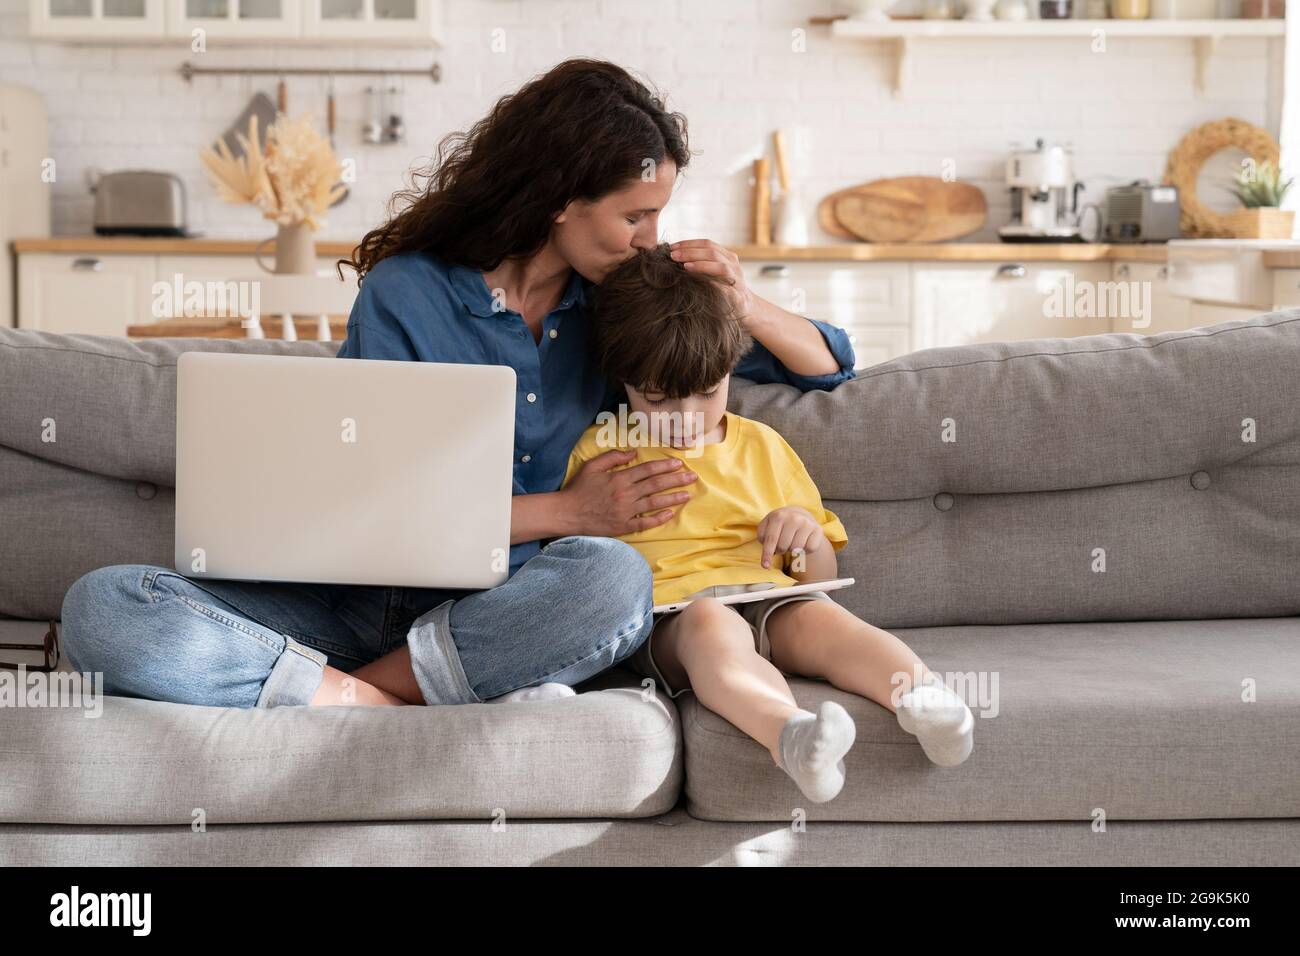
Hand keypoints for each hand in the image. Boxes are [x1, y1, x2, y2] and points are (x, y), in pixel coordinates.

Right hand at [562, 449, 697, 535]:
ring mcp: (625, 511)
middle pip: (656, 485)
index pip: (648, 470)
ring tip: (687, 494)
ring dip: (673, 498)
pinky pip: (645, 523)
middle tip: (692, 477)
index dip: (665, 466)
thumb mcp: (592, 466)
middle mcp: (625, 494)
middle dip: (676, 480)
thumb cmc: (578, 489)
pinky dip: (658, 519)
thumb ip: (612, 457)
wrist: (567, 513)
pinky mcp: (623, 526)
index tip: (678, 463)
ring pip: (654, 503)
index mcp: (619, 478)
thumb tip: (633, 452)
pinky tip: (670, 514)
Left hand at [669, 239, 756, 328]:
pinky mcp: (738, 297)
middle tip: (673, 256)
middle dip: (690, 252)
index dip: (689, 243)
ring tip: (685, 266)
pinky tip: (703, 284)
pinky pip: (727, 290)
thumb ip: (701, 262)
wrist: (744, 307)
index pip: (707, 244)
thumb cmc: (722, 288)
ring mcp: (737, 280)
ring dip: (701, 265)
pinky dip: (715, 285)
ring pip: (721, 267)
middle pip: (712, 252)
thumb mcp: (714, 272)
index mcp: (727, 256)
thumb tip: (674, 256)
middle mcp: (733, 265)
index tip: (671, 247)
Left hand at [756, 506, 826, 569]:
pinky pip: (809, 549)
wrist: (800, 514)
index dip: (767, 554)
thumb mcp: (768, 525)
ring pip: (796, 549)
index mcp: (778, 516)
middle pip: (783, 546)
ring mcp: (807, 523)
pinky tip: (802, 542)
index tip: (765, 566)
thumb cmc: (780, 524)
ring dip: (791, 550)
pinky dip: (804, 550)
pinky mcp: (818, 530)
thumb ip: (763, 536)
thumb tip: (769, 551)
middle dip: (779, 550)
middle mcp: (793, 518)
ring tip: (791, 541)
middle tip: (781, 544)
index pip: (771, 540)